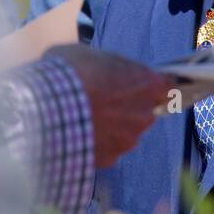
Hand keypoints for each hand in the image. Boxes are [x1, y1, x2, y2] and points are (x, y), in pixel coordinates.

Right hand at [48, 44, 175, 168]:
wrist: (44, 106)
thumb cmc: (70, 72)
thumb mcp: (93, 55)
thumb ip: (113, 67)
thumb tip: (112, 71)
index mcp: (147, 84)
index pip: (169, 86)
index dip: (158, 85)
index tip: (149, 86)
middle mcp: (144, 114)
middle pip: (145, 110)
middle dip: (129, 106)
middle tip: (104, 99)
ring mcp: (128, 139)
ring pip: (126, 131)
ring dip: (112, 126)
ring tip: (85, 117)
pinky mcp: (110, 158)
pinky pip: (108, 148)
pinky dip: (97, 143)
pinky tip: (77, 133)